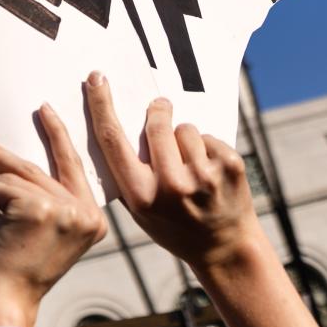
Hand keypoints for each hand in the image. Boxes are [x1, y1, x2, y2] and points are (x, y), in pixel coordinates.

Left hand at [0, 106, 106, 326]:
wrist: (4, 304)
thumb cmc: (14, 276)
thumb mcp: (40, 235)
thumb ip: (43, 203)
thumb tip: (16, 170)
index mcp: (91, 222)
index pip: (74, 170)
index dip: (59, 138)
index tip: (46, 112)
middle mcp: (84, 213)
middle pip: (35, 166)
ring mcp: (62, 207)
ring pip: (9, 177)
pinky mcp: (35, 205)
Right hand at [84, 70, 263, 276]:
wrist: (225, 248)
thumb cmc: (175, 226)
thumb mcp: (140, 210)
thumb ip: (128, 174)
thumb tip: (117, 124)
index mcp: (141, 195)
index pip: (113, 140)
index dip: (101, 105)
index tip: (97, 78)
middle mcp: (171, 185)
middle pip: (155, 124)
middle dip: (158, 111)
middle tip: (160, 108)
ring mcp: (204, 176)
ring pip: (185, 128)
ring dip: (185, 138)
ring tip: (192, 165)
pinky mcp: (230, 166)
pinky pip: (209, 136)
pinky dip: (207, 148)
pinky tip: (210, 172)